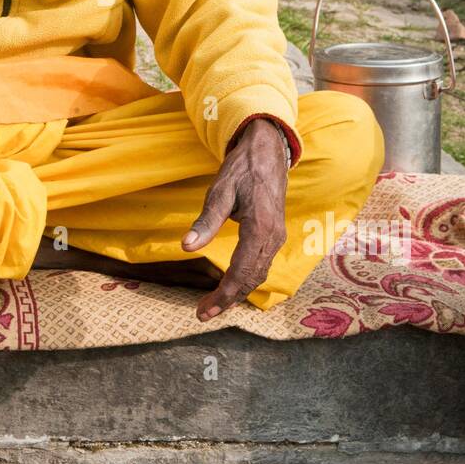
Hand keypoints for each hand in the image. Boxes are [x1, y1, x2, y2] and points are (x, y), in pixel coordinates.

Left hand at [181, 118, 288, 320]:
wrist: (267, 151)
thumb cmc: (242, 169)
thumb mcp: (220, 191)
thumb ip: (206, 222)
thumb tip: (186, 247)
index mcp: (260, 228)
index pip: (241, 272)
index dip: (222, 295)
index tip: (203, 311)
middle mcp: (273, 237)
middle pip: (251, 279)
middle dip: (228, 299)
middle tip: (204, 312)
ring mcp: (277, 236)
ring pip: (259, 275)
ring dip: (238, 292)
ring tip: (215, 304)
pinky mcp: (275, 234)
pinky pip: (262, 265)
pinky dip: (247, 280)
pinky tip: (233, 285)